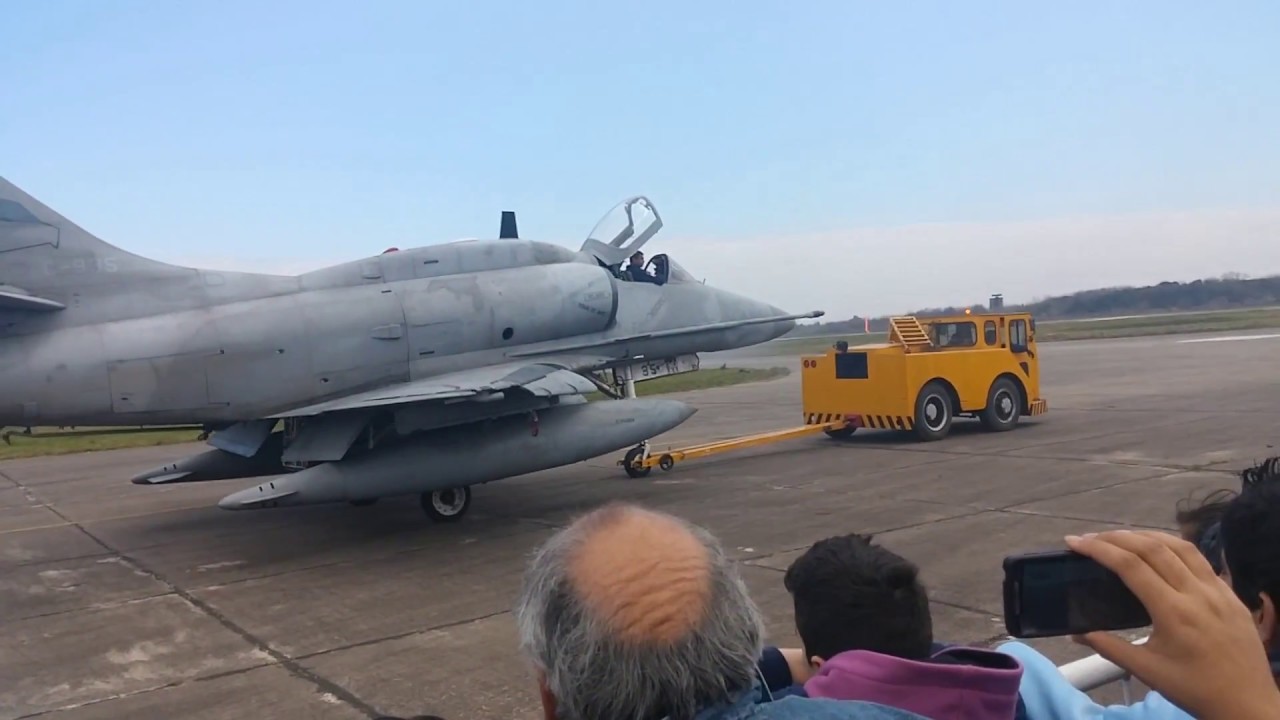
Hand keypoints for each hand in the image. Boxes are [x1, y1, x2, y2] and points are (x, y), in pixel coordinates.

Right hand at [1065, 530, 1279, 719]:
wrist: (1248, 703)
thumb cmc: (1194, 689)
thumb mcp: (1147, 671)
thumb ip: (1109, 647)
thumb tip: (1076, 634)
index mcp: (1173, 612)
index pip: (1131, 566)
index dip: (1099, 549)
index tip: (1075, 541)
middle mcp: (1197, 593)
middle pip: (1153, 548)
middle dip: (1117, 536)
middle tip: (1092, 537)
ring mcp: (1218, 590)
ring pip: (1181, 546)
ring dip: (1147, 535)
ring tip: (1123, 537)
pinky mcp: (1232, 594)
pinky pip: (1201, 560)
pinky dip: (1175, 547)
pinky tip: (1162, 552)